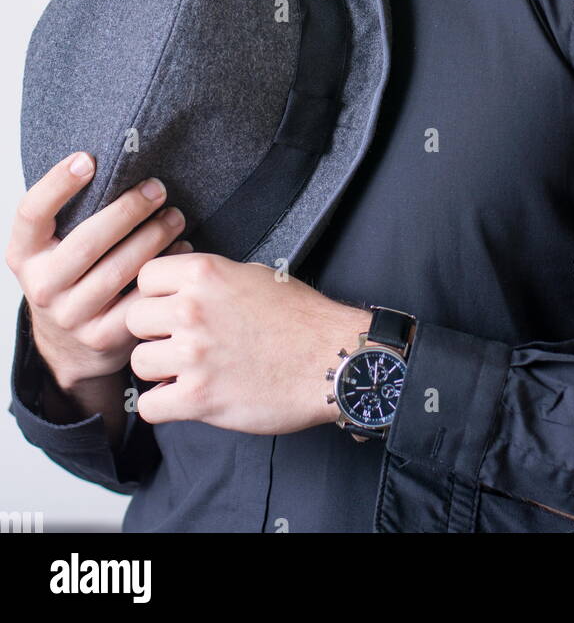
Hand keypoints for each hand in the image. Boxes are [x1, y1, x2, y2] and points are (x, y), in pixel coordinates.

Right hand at [5, 151, 188, 389]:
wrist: (68, 346)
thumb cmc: (70, 275)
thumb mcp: (53, 247)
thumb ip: (71, 213)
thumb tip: (115, 157)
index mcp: (24, 255)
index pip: (32, 214)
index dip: (57, 184)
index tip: (89, 158)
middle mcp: (41, 287)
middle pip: (86, 242)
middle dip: (128, 210)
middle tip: (157, 188)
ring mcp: (71, 316)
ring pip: (118, 270)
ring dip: (153, 237)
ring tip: (175, 216)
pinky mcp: (102, 338)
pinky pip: (140, 300)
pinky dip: (164, 270)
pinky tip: (181, 250)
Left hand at [125, 251, 369, 434]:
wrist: (332, 359)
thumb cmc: (301, 318)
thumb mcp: (253, 275)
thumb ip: (210, 279)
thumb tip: (179, 285)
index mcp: (205, 273)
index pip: (145, 277)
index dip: (157, 294)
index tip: (170, 306)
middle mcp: (192, 309)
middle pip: (135, 320)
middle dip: (155, 332)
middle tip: (179, 341)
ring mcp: (193, 355)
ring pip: (138, 363)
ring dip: (159, 370)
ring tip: (186, 370)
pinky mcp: (199, 398)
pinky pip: (149, 407)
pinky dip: (164, 406)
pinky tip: (185, 397)